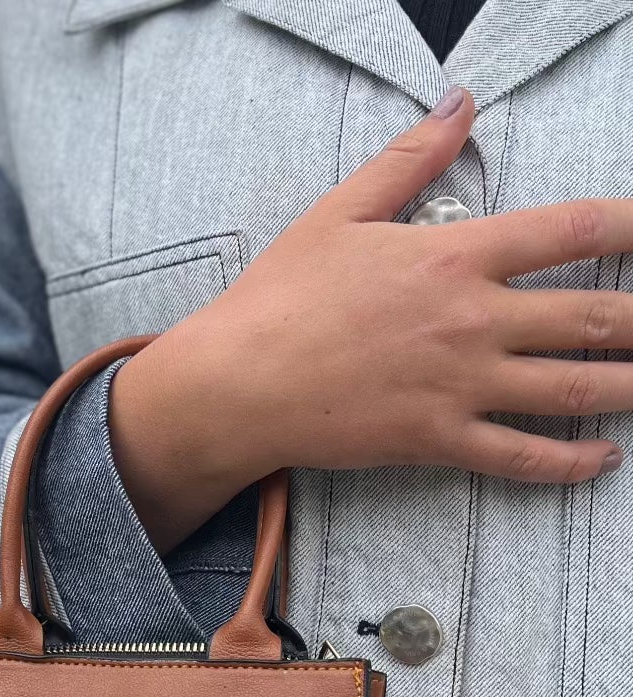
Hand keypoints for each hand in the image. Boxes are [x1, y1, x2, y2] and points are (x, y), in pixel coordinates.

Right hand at [110, 85, 631, 551]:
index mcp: (455, 255)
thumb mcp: (339, 213)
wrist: (235, 384)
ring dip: (629, 387)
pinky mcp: (436, 440)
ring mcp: (460, 386)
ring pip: (575, 389)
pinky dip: (571, 461)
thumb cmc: (278, 299)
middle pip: (595, 317)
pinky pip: (522, 456)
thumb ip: (409, 160)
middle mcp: (473, 320)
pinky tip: (603, 458)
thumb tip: (460, 103)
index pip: (575, 230)